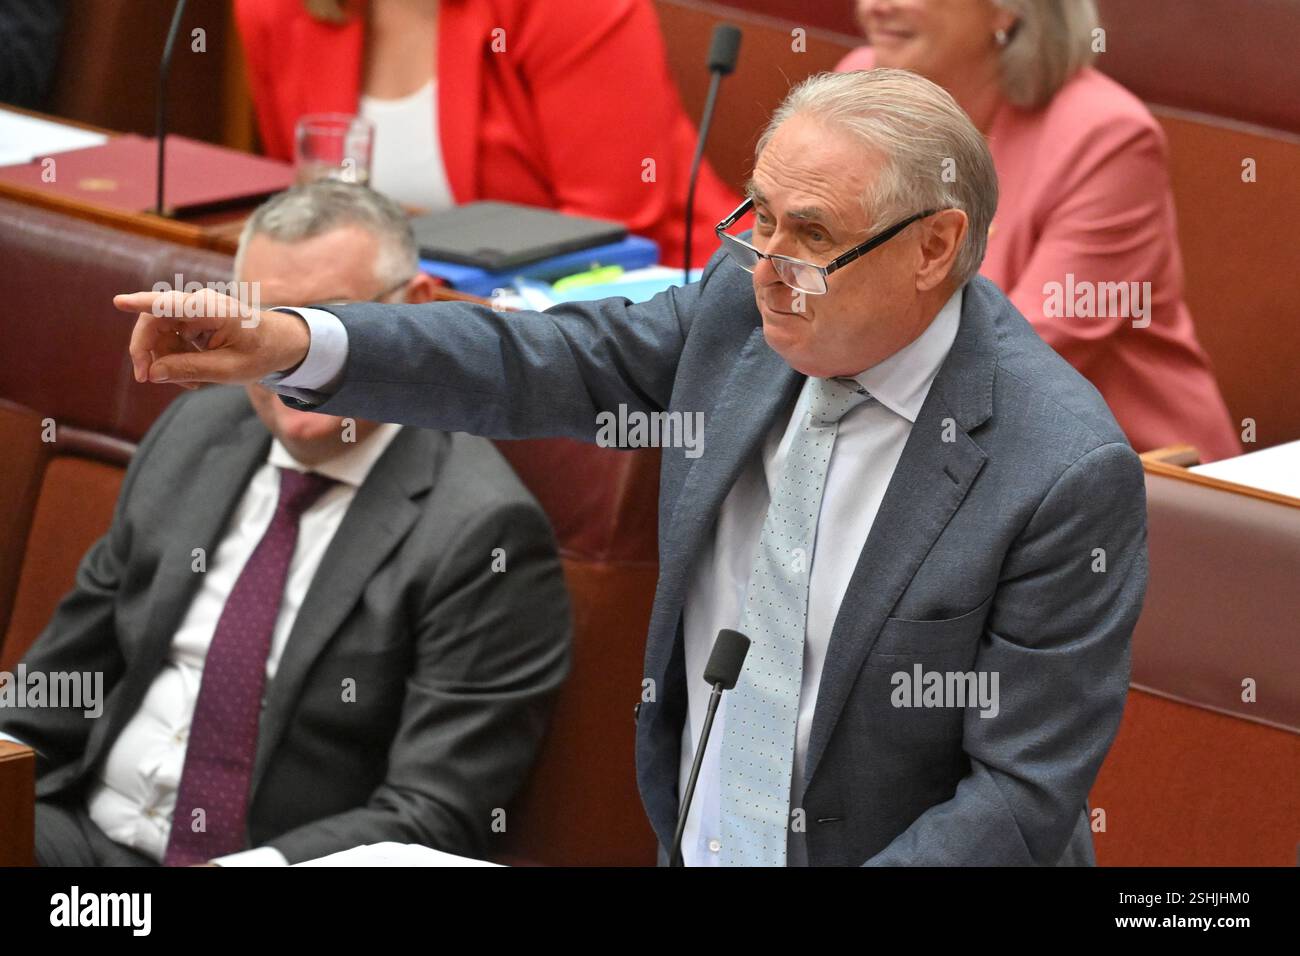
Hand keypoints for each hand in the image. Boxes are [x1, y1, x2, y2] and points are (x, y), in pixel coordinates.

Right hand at [114, 288, 310, 386]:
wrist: (281, 344)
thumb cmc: (261, 353)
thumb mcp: (229, 369)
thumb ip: (191, 369)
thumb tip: (153, 372)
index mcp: (213, 310)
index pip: (171, 304)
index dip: (142, 303)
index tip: (118, 302)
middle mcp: (199, 303)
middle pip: (155, 320)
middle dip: (146, 350)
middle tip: (147, 378)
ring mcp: (195, 310)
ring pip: (160, 332)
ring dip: (165, 359)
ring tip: (189, 384)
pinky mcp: (193, 320)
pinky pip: (171, 337)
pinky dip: (175, 358)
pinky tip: (193, 377)